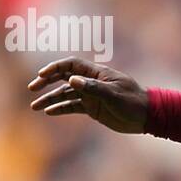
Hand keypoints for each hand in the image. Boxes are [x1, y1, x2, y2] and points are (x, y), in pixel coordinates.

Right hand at [28, 58, 147, 133]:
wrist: (147, 116)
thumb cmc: (133, 102)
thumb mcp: (113, 95)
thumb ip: (92, 88)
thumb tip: (71, 80)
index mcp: (97, 73)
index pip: (71, 65)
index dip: (55, 68)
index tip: (42, 75)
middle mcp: (91, 82)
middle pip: (64, 77)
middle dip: (47, 81)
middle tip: (33, 88)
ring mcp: (91, 95)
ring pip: (66, 94)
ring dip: (50, 98)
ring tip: (35, 106)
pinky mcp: (93, 108)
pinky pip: (73, 106)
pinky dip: (61, 108)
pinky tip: (49, 112)